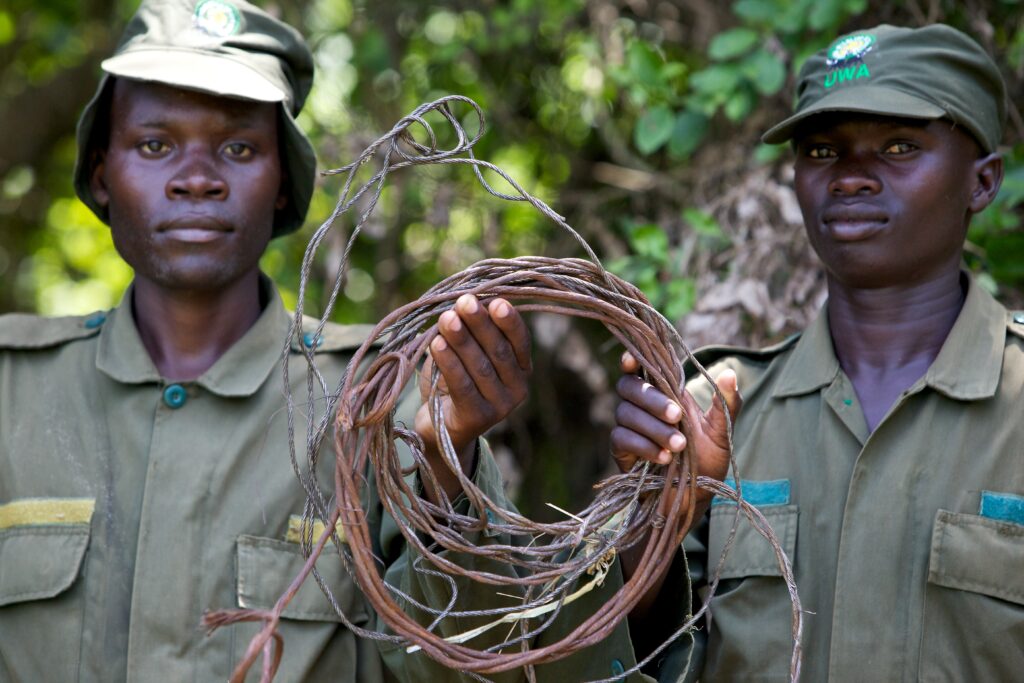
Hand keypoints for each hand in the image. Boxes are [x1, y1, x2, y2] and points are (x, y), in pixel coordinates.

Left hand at [414, 294, 531, 500]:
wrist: (439, 428)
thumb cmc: (454, 382)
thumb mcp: (467, 354)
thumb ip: (470, 331)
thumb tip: (464, 300)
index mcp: (522, 369)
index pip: (520, 341)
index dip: (509, 321)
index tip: (495, 301)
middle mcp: (518, 389)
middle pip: (499, 351)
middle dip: (480, 324)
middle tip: (463, 302)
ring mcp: (500, 408)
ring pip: (480, 367)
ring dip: (462, 340)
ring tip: (446, 319)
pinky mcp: (478, 420)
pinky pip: (462, 386)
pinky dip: (449, 363)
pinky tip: (437, 344)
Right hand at [611, 351, 741, 621]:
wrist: (692, 500)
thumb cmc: (707, 464)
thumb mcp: (722, 434)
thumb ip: (726, 405)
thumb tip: (729, 373)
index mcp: (666, 394)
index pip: (642, 368)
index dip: (633, 359)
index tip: (632, 358)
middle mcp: (643, 407)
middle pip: (629, 387)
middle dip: (652, 399)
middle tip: (677, 415)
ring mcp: (630, 428)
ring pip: (625, 413)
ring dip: (652, 428)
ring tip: (679, 446)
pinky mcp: (621, 451)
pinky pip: (621, 439)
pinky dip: (642, 446)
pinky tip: (663, 457)